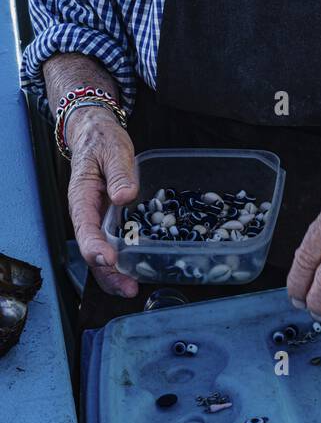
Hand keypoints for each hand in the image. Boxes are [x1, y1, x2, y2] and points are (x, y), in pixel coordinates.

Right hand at [66, 107, 139, 296]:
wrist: (96, 135)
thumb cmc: (102, 141)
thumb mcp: (114, 151)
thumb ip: (119, 173)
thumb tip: (124, 196)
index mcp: (82, 196)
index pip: (85, 228)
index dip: (95, 247)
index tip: (109, 260)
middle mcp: (87, 212)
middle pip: (92, 250)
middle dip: (107, 272)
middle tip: (127, 287)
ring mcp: (98, 218)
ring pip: (101, 252)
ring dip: (115, 273)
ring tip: (132, 288)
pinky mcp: (109, 219)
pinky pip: (112, 243)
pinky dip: (122, 261)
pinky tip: (136, 271)